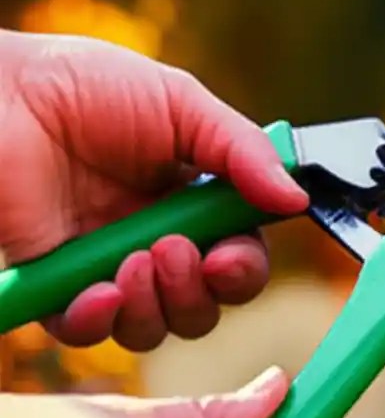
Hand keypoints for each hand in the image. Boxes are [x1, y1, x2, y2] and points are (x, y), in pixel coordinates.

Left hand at [0, 31, 308, 350]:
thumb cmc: (79, 85)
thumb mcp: (179, 103)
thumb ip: (243, 150)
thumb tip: (297, 197)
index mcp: (191, 202)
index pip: (238, 257)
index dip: (244, 267)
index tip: (230, 256)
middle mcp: (154, 242)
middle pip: (205, 305)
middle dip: (202, 291)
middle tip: (174, 250)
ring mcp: (104, 268)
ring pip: (156, 327)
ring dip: (159, 304)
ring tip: (136, 258)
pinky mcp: (54, 287)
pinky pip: (89, 332)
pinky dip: (102, 319)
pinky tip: (99, 287)